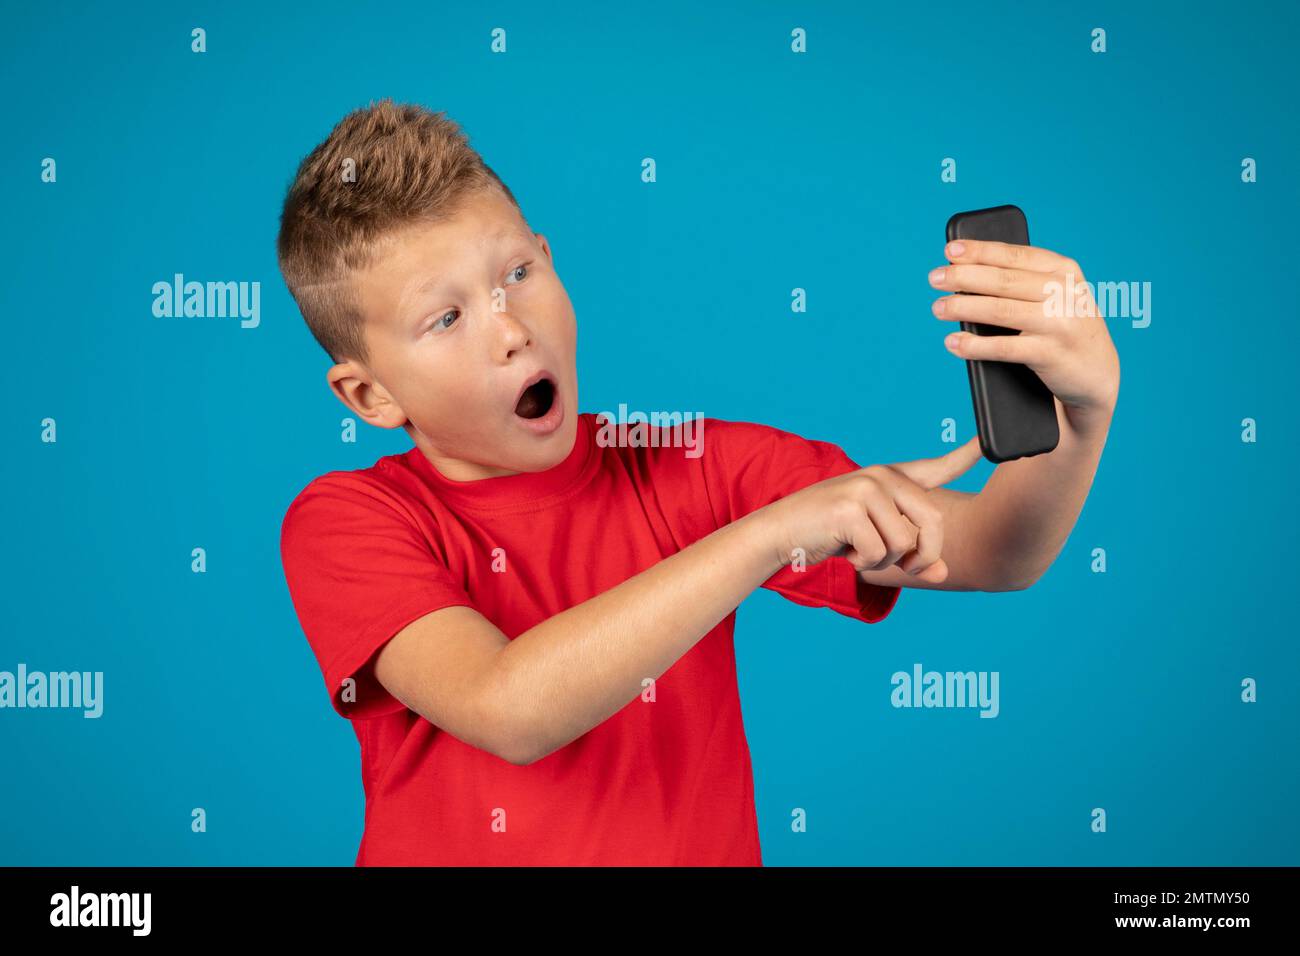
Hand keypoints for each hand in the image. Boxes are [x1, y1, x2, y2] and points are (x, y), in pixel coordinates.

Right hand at [761, 437, 982, 583]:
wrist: (780, 533)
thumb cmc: (829, 536)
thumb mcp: (876, 545)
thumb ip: (912, 557)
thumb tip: (940, 574)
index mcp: (891, 479)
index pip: (937, 466)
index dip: (966, 455)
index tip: (989, 442)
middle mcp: (882, 476)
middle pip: (932, 524)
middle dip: (923, 557)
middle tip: (903, 567)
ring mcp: (865, 489)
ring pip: (906, 544)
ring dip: (886, 563)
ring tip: (859, 552)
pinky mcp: (850, 508)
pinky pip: (880, 552)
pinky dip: (864, 563)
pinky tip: (844, 551)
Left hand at [929, 239, 1120, 427]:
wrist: (1098, 373)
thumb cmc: (1064, 328)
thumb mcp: (1055, 296)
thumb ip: (1022, 282)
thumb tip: (963, 273)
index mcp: (1063, 271)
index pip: (1014, 255)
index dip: (979, 251)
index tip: (950, 250)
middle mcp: (1064, 293)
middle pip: (1003, 280)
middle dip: (963, 277)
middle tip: (934, 279)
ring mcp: (1060, 324)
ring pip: (1001, 311)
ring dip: (963, 307)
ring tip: (938, 308)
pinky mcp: (1051, 354)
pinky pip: (1005, 348)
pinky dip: (974, 345)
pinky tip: (954, 342)